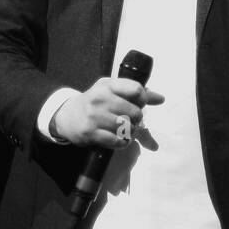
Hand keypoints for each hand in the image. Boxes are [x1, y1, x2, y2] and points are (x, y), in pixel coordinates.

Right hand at [51, 77, 165, 148]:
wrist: (67, 116)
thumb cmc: (96, 101)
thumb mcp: (112, 90)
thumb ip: (136, 93)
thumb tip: (161, 98)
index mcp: (108, 85)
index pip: (136, 90)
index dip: (143, 99)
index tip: (139, 104)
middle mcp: (100, 99)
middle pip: (135, 112)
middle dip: (137, 119)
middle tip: (131, 121)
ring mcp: (94, 116)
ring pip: (127, 128)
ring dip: (130, 132)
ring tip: (125, 130)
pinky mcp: (90, 133)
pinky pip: (116, 141)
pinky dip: (122, 143)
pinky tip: (119, 140)